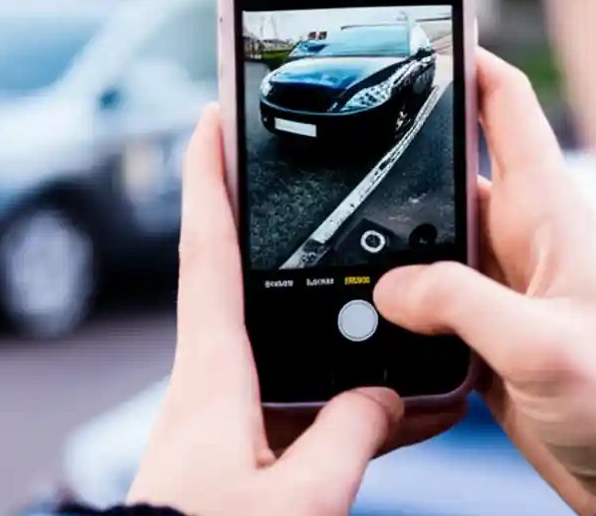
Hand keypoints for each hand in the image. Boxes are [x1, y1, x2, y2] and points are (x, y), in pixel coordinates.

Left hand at [127, 106, 460, 515]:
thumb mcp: (297, 498)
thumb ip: (349, 436)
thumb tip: (380, 399)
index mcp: (211, 372)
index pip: (206, 249)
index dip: (209, 177)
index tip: (211, 118)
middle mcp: (211, 381)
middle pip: (245, 280)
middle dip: (273, 228)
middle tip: (306, 184)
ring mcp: (224, 415)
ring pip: (285, 347)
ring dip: (328, 326)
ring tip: (388, 316)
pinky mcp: (238, 448)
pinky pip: (297, 402)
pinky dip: (340, 399)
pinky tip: (388, 411)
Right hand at [374, 51, 595, 514]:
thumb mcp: (543, 346)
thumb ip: (461, 305)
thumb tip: (390, 288)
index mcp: (546, 214)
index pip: (506, 107)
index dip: (464, 59)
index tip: (413, 32)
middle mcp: (518, 237)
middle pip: (445, 168)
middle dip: (395, 155)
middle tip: (336, 146)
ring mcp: (495, 284)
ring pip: (422, 237)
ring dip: (385, 243)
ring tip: (336, 241)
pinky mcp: (479, 331)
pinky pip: (420, 298)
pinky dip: (390, 303)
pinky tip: (361, 313)